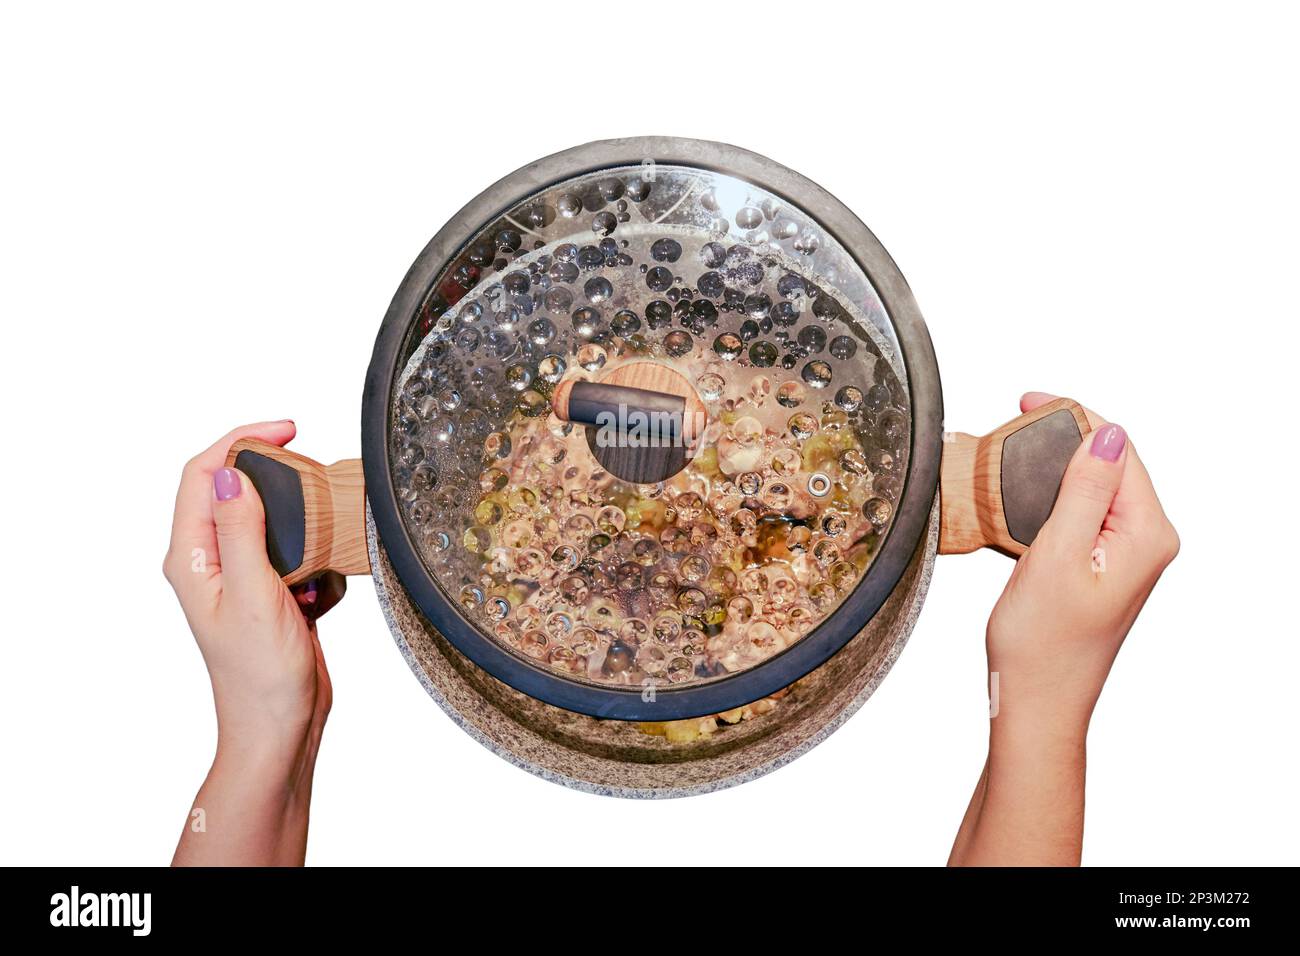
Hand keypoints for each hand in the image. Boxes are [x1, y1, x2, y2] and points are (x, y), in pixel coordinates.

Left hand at [163, 421, 344, 864]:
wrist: (281, 728)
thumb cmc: (260, 677)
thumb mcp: (253, 595)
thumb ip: (241, 530)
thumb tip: (229, 470)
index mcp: (192, 558)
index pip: (203, 473)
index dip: (242, 440)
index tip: (288, 428)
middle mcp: (212, 563)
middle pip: (242, 491)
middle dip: (286, 489)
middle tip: (319, 490)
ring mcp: (243, 579)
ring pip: (279, 524)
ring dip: (309, 538)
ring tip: (318, 570)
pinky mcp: (273, 594)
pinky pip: (302, 557)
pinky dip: (321, 570)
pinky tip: (322, 599)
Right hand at [950, 393, 1177, 865]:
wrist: (1035, 702)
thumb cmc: (1042, 646)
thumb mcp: (1055, 554)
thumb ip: (1084, 490)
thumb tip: (1105, 433)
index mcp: (1147, 534)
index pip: (1118, 449)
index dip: (1071, 416)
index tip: (1026, 401)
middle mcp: (1146, 541)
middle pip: (1108, 463)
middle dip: (1059, 437)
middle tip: (1010, 422)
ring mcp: (1125, 555)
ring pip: (1090, 486)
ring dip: (1049, 467)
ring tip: (1007, 453)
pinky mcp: (1100, 566)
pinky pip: (1079, 513)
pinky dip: (1048, 497)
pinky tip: (1016, 497)